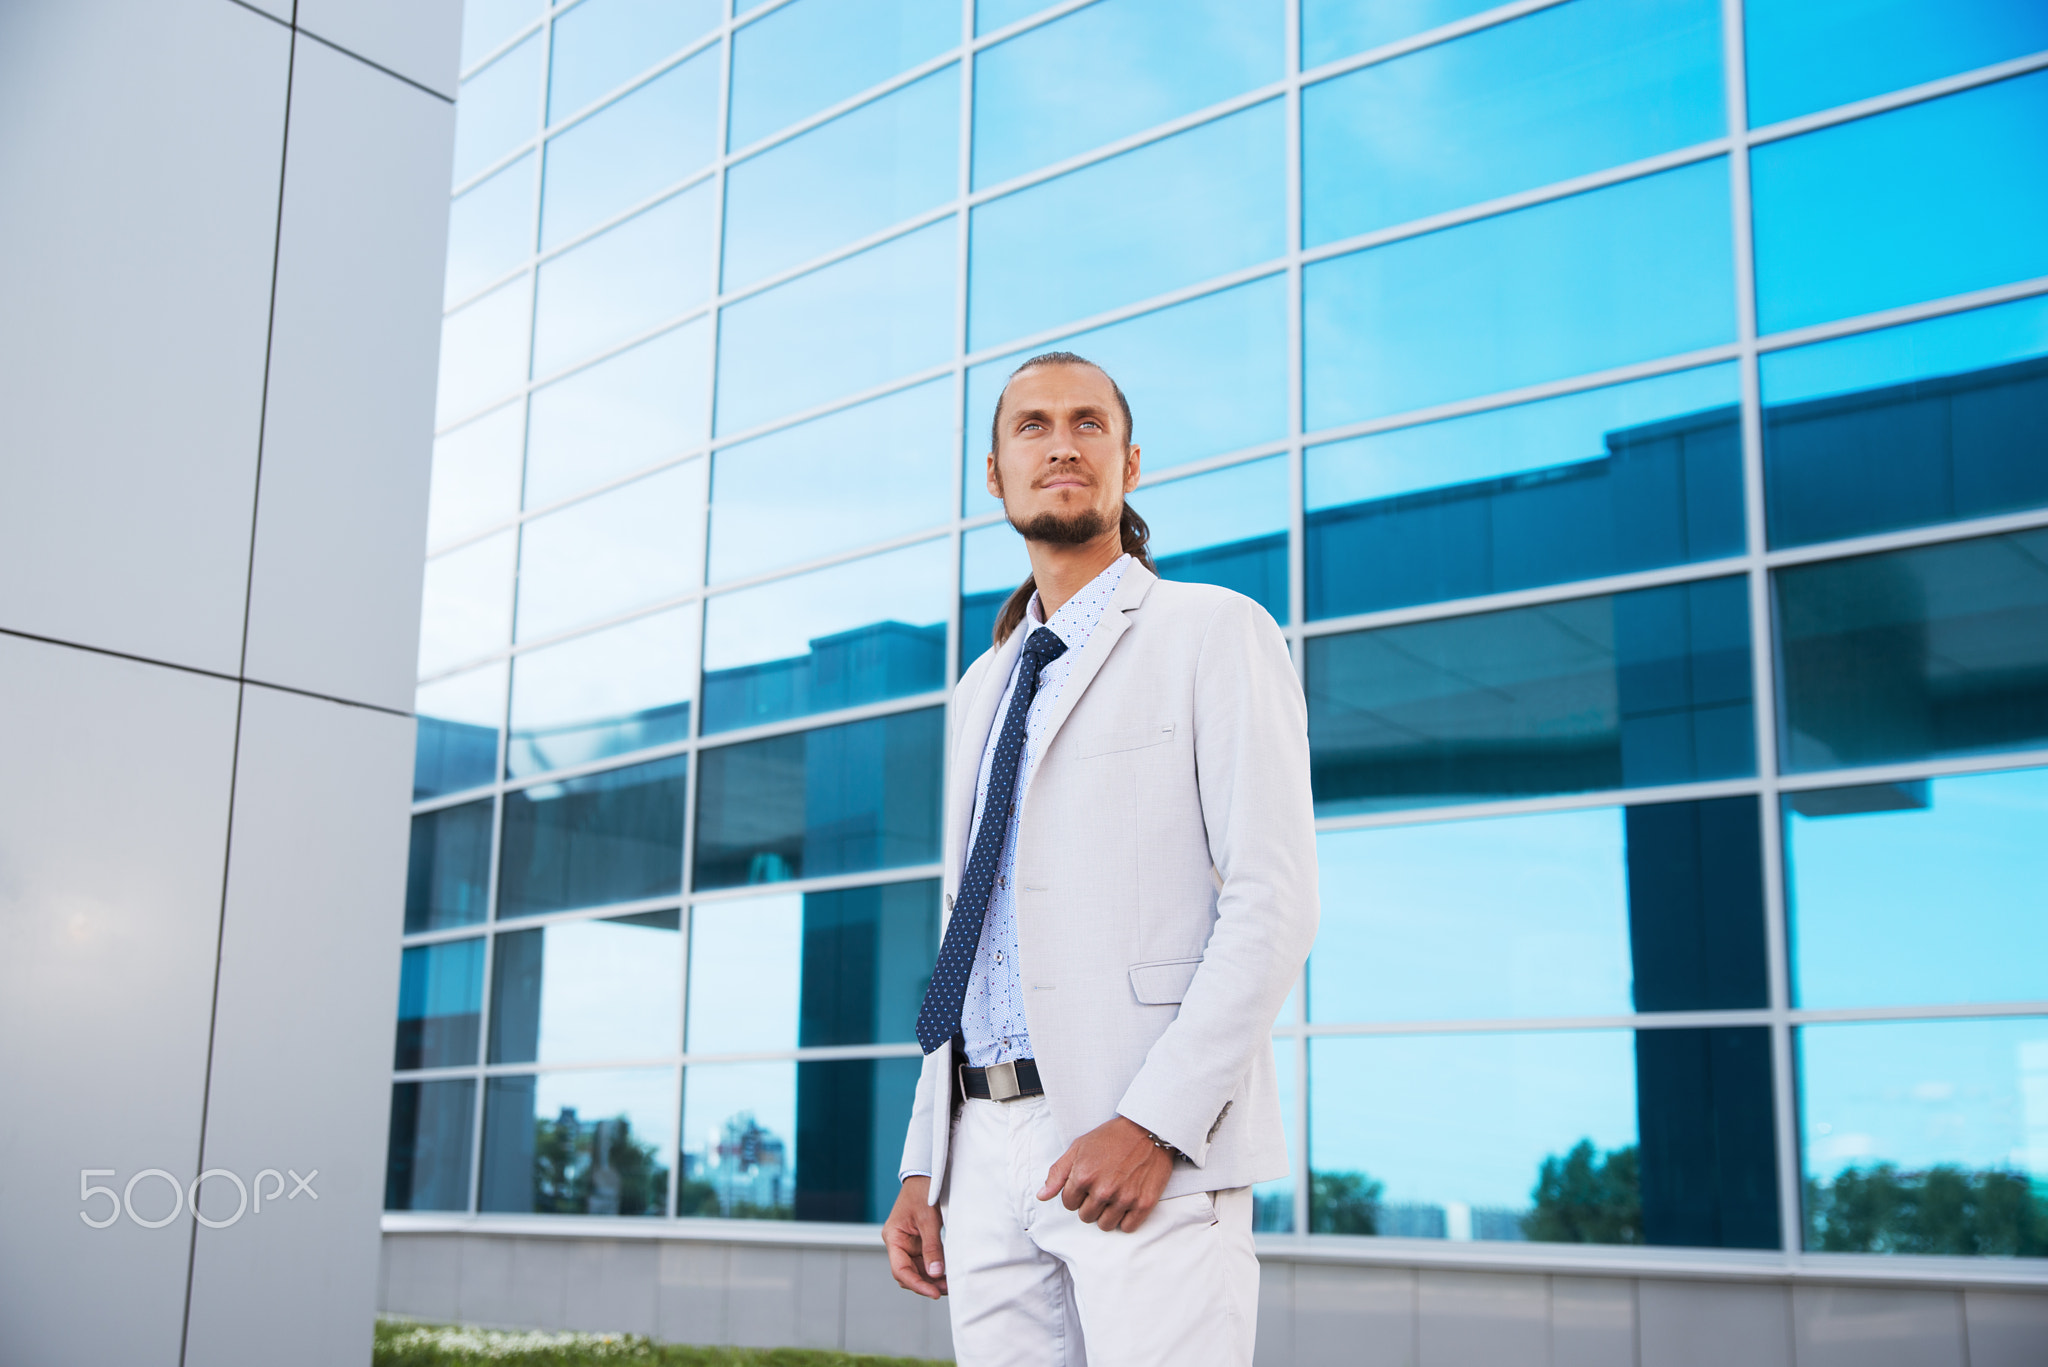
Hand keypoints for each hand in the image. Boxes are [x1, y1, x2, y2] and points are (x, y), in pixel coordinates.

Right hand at [883, 1177, 946, 1297]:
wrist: (926, 1174)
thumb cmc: (923, 1191)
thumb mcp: (929, 1219)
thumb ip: (932, 1247)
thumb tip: (936, 1273)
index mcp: (893, 1237)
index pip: (901, 1270)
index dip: (917, 1284)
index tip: (934, 1293)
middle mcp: (898, 1244)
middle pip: (908, 1274)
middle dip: (926, 1284)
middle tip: (947, 1289)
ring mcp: (907, 1244)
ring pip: (917, 1270)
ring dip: (932, 1279)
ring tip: (950, 1284)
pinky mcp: (918, 1243)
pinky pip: (924, 1262)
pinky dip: (935, 1269)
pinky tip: (947, 1274)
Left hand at [1036, 1116, 1174, 1232]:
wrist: (1147, 1129)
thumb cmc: (1111, 1137)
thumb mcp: (1078, 1147)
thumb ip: (1057, 1173)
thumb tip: (1042, 1196)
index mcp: (1083, 1176)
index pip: (1068, 1204)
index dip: (1076, 1194)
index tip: (1087, 1184)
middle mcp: (1103, 1190)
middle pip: (1086, 1217)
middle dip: (1090, 1205)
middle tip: (1102, 1188)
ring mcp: (1124, 1198)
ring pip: (1105, 1225)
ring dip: (1107, 1214)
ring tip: (1114, 1195)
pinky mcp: (1144, 1203)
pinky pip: (1128, 1227)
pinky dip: (1126, 1219)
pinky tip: (1127, 1203)